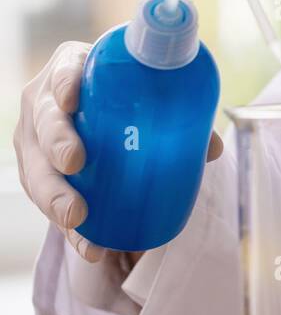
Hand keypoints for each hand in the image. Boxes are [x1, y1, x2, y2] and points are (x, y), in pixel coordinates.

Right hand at [13, 40, 223, 263]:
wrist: (97, 115)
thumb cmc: (125, 97)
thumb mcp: (145, 95)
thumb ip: (181, 116)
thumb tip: (212, 149)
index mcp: (75, 68)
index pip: (66, 69)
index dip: (65, 82)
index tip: (72, 100)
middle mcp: (47, 101)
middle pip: (44, 121)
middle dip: (56, 143)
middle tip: (75, 163)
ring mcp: (36, 139)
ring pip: (35, 167)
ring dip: (54, 195)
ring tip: (77, 216)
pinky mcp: (37, 173)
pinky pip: (46, 202)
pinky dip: (68, 228)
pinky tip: (89, 246)